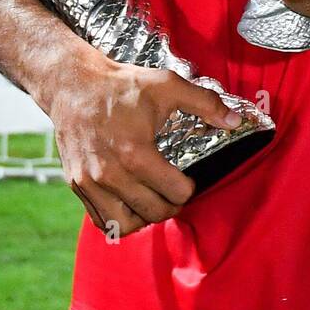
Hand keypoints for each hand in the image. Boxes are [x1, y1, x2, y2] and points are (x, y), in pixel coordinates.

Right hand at [41, 47, 241, 235]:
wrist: (73, 85)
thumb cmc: (122, 86)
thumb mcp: (168, 85)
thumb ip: (206, 103)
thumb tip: (236, 121)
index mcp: (136, 153)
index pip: (176, 193)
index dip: (189, 187)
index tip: (187, 179)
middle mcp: (111, 174)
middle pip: (154, 212)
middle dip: (171, 204)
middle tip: (175, 192)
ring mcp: (90, 182)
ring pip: (126, 224)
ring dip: (145, 217)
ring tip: (153, 200)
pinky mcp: (77, 185)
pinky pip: (102, 220)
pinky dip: (119, 219)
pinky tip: (130, 202)